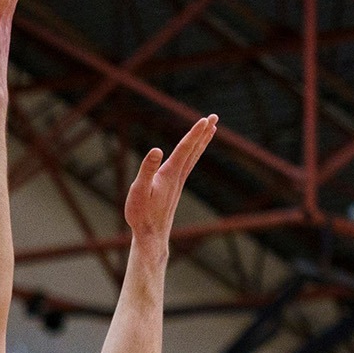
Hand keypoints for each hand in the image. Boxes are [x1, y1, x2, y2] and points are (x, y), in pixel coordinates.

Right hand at [124, 115, 216, 241]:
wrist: (151, 235)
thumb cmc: (141, 213)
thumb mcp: (139, 190)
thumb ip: (147, 169)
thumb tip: (157, 149)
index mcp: (169, 174)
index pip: (184, 148)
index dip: (194, 133)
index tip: (205, 120)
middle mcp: (178, 176)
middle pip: (194, 150)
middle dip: (204, 133)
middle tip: (214, 117)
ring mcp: (178, 182)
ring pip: (194, 157)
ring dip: (202, 142)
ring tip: (211, 130)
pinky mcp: (175, 188)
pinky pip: (189, 165)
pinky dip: (194, 154)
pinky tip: (194, 152)